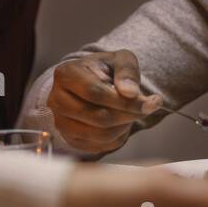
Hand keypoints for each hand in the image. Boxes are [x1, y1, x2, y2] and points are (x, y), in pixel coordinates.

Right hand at [48, 50, 162, 153]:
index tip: (151, 103)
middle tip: (147, 109)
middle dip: (128, 115)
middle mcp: (56, 99)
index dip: (125, 101)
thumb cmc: (106, 69)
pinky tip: (122, 123)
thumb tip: (130, 93)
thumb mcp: (121, 60)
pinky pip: (99, 146)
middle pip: (97, 117)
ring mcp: (61, 122)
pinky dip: (117, 137)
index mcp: (66, 74)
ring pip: (99, 134)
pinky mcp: (70, 139)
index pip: (95, 93)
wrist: (92, 82)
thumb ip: (127, 72)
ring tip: (133, 114)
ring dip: (124, 126)